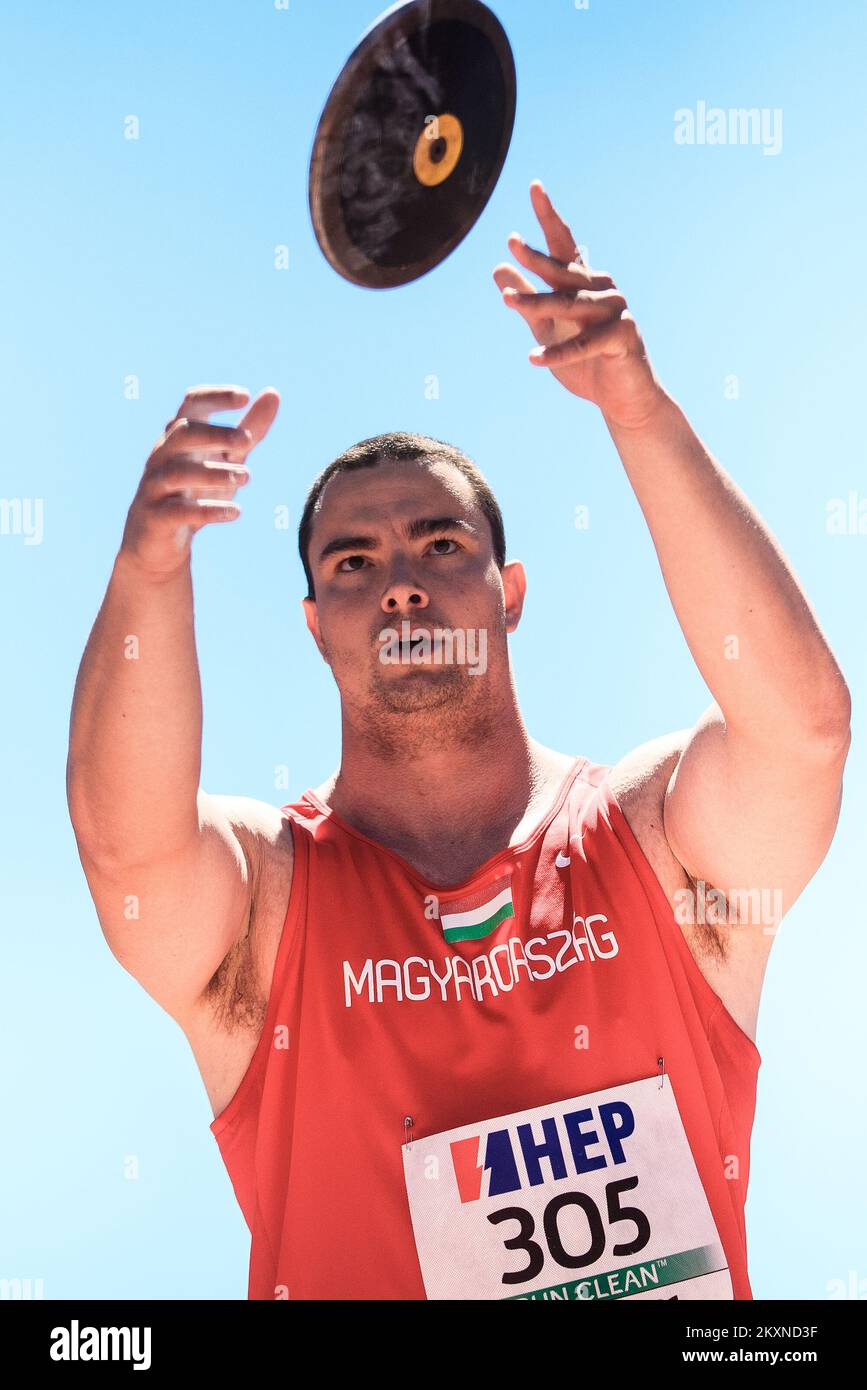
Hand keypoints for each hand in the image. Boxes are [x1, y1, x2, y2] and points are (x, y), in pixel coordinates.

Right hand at [120, 384, 279, 577]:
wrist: (158, 544)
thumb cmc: (195, 492)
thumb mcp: (226, 459)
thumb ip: (250, 429)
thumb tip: (274, 393)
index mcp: (179, 437)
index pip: (192, 404)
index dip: (216, 396)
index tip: (245, 396)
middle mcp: (162, 456)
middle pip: (182, 433)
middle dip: (215, 434)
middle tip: (247, 441)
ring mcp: (154, 487)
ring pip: (179, 472)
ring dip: (216, 473)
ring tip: (247, 477)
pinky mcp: (155, 518)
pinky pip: (179, 511)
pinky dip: (208, 510)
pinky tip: (235, 513)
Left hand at [493, 182, 663, 430]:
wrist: (622, 399)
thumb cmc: (588, 362)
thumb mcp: (547, 328)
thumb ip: (525, 300)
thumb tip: (497, 268)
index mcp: (585, 283)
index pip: (564, 245)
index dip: (549, 216)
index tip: (535, 186)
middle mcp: (602, 289)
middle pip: (563, 270)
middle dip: (536, 257)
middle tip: (512, 241)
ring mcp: (616, 311)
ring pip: (569, 305)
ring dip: (537, 304)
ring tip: (506, 302)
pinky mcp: (623, 336)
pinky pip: (584, 344)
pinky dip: (559, 353)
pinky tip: (533, 359)